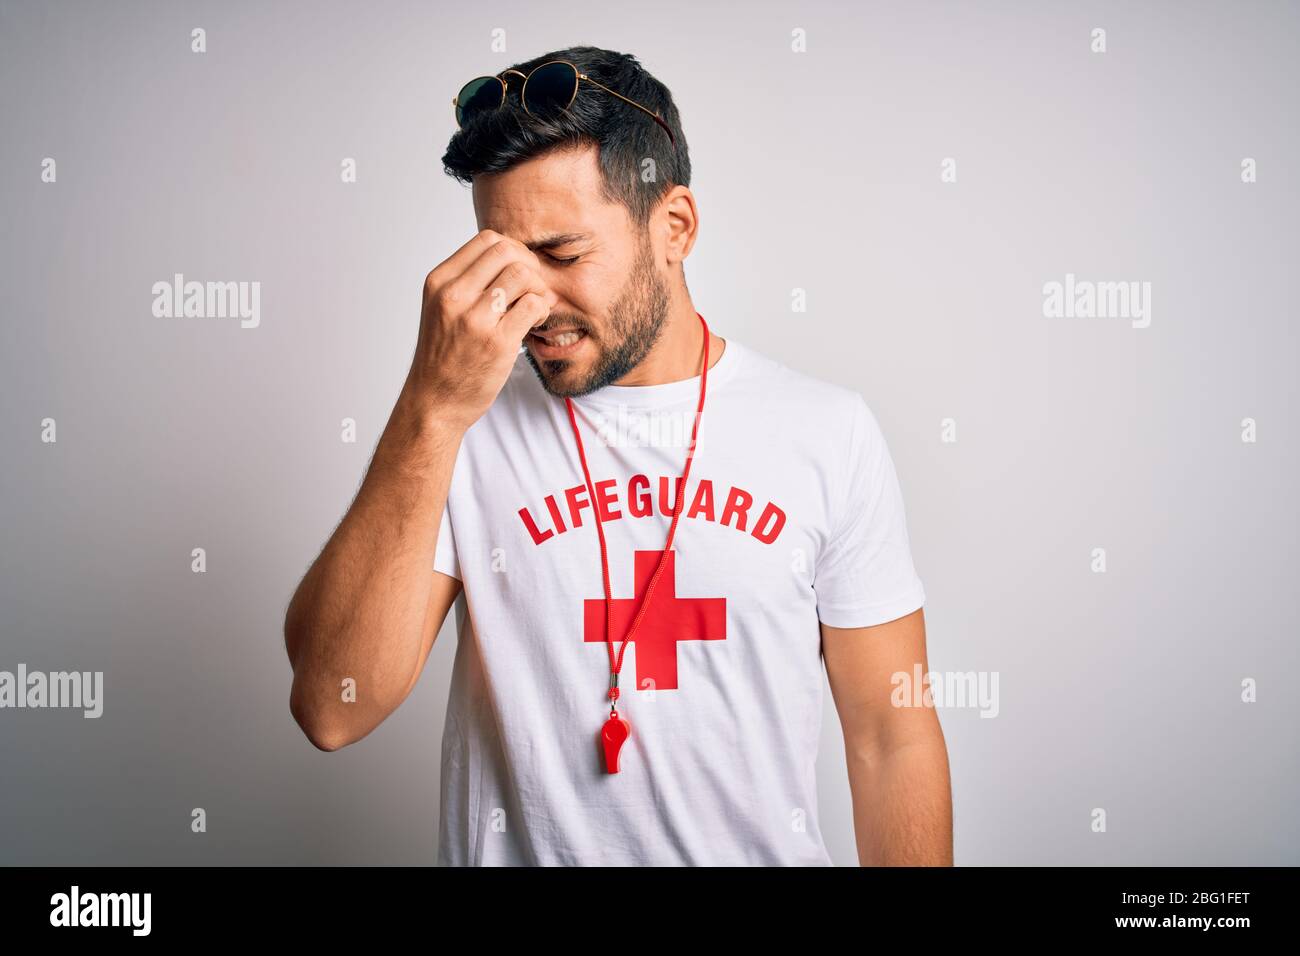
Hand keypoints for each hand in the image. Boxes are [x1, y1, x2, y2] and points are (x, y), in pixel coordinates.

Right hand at [405, 229, 556, 430]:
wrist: (434, 402)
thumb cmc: (443, 357)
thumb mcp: (441, 309)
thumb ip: (468, 282)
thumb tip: (511, 257)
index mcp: (439, 282)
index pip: (486, 240)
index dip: (512, 250)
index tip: (518, 272)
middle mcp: (453, 296)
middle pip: (506, 251)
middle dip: (529, 265)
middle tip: (531, 288)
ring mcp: (474, 319)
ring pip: (522, 275)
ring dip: (538, 288)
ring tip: (533, 307)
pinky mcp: (497, 342)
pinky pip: (533, 305)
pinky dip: (542, 309)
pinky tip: (534, 322)